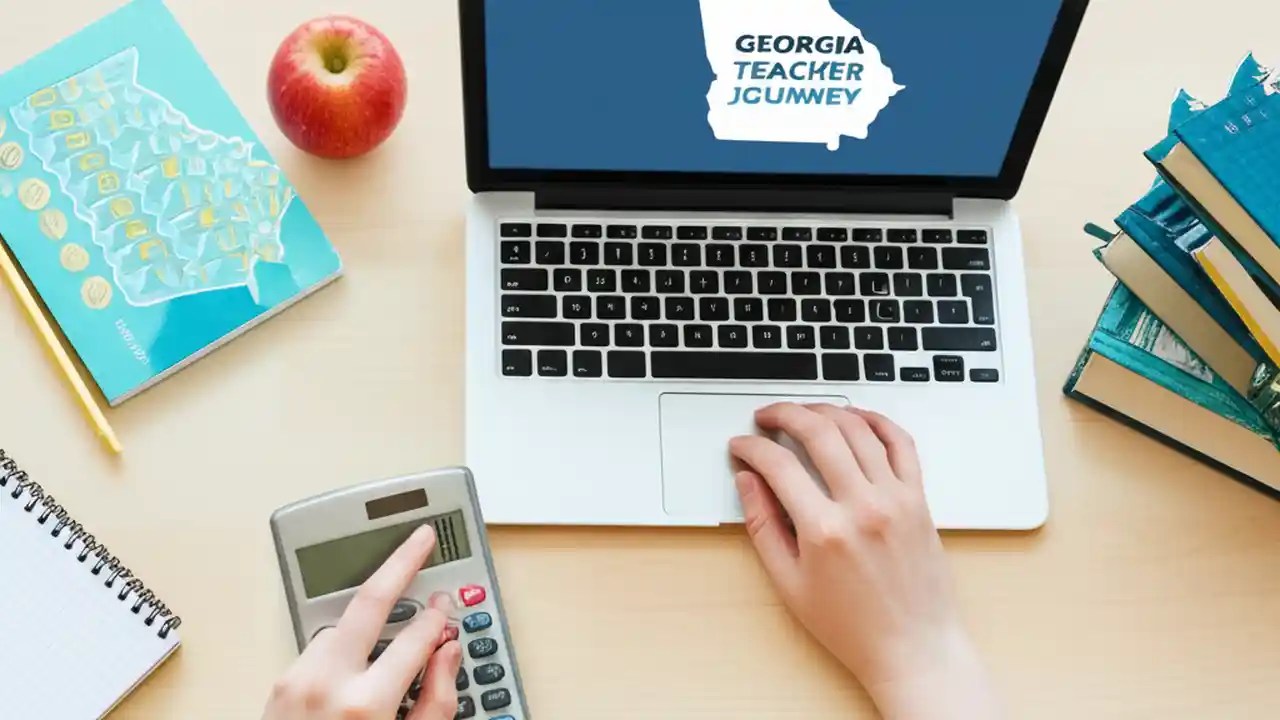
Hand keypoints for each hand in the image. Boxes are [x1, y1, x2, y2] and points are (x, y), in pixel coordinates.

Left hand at [263, 525, 462, 719]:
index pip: (416, 637)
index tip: (448, 604)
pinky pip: (320, 651)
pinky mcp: (280, 684)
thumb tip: (447, 652)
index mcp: (365, 703)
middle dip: (400, 563)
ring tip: (388, 629)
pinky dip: (342, 651)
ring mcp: (297, 680)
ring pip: (341, 628)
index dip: (439, 617)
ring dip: (366, 625)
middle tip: (421, 538)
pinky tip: (355, 664)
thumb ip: (435, 699)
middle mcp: (326, 684)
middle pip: (369, 601)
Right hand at [730, 403, 999, 719]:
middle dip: (784, 413)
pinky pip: (901, 442)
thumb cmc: (852, 626)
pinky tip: (856, 417)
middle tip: (767, 416)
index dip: (751, 447)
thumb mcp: (790, 584)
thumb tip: (748, 481)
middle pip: (818, 431)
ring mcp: (896, 498)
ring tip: (804, 412)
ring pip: (858, 428)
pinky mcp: (919, 499)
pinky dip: (877, 420)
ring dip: (825, 409)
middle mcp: (863, 506)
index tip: (741, 445)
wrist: (914, 648)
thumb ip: (763, 526)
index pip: (778, 465)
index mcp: (824, 531)